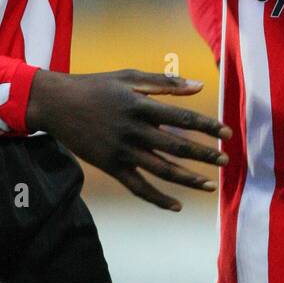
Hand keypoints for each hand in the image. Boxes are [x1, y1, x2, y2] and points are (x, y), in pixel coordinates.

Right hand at [26, 68, 231, 210]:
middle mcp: (133, 130)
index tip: (227, 133)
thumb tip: (199, 86)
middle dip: (204, 155)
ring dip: (189, 180)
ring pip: (162, 171)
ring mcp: (122, 151)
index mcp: (140, 105)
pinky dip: (158, 199)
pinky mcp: (111, 166)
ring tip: (211, 186)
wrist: (56, 104)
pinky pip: (138, 187)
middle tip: (225, 161)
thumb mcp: (129, 76)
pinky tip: (177, 206)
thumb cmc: (96, 85)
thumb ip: (165, 82)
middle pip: (177, 147)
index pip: (182, 118)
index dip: (207, 126)